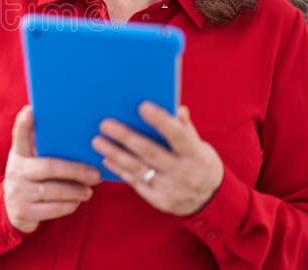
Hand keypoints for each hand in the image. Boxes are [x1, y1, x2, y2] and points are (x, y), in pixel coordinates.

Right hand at [4, 105, 100, 232]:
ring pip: (53, 190)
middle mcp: (15, 170)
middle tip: (95, 174)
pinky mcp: (22, 212)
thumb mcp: (33, 162)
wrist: (13, 209)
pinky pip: (52, 209)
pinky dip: (68, 205)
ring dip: (75, 191)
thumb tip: (78, 135)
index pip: (19, 135)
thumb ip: (46, 149)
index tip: (32, 110)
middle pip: (48, 167)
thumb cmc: (33, 178)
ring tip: (89, 190)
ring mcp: (17, 192)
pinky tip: (77, 201)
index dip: (24, 123)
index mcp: (19, 153)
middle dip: (75, 170)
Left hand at [91, 103, 223, 215]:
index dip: (161, 121)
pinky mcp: (160, 201)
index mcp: (196, 155)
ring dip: (115, 154)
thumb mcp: (200, 146)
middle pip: (151, 152)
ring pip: (138, 169)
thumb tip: (178, 108)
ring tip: (97, 141)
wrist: (211, 200)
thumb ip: (185, 128)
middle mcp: (184, 173)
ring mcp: (171, 189)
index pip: (178, 135)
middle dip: (126, 137)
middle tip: (105, 123)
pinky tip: (106, 159)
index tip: (142, 106)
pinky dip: (120, 170)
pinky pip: (136, 183)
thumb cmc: (200, 162)